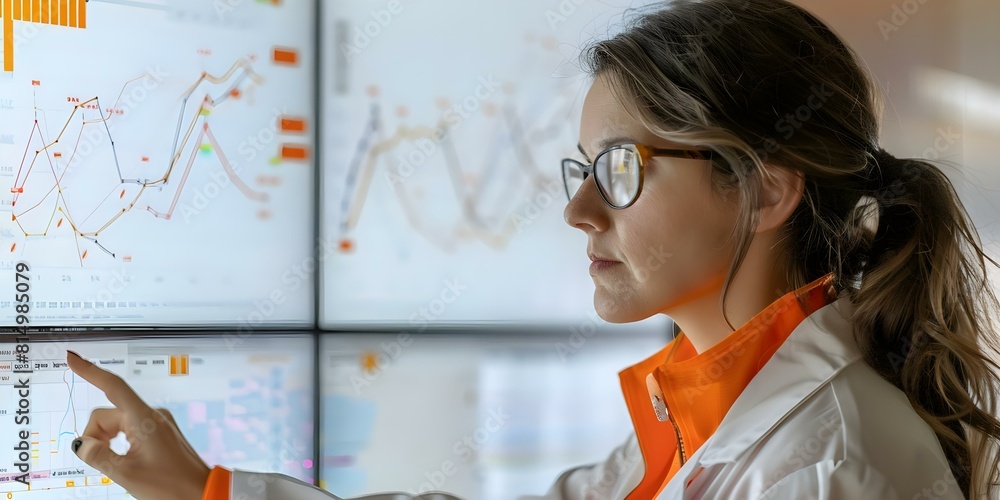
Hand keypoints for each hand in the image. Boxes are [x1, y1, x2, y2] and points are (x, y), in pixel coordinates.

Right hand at [66, 350, 210, 499]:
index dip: (90, 371)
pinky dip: (119, 442)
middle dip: (96, 435)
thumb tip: (82, 443)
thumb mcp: (126, 474)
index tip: (73, 357)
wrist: (200, 492)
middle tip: (102, 461)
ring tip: (118, 464)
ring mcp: (157, 422)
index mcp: (144, 419)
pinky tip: (124, 458)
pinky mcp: (160, 431)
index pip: (112, 386)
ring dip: (107, 440)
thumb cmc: (171, 486)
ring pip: (117, 423)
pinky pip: (129, 429)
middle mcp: (152, 415)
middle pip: (108, 414)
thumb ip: (98, 456)